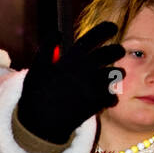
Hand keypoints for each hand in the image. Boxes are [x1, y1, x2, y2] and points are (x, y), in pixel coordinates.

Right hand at [17, 22, 124, 146]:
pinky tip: (107, 98)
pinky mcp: (95, 103)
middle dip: (117, 50)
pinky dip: (111, 98)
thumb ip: (46, 49)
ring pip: (114, 74)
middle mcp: (85, 69)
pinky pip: (111, 97)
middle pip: (111, 53)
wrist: (39, 124)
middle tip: (118, 51)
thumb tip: (57, 33)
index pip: (93, 36)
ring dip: (116, 74)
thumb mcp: (36, 69)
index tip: (112, 27)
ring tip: (112, 76)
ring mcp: (92, 86)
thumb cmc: (35, 95)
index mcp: (71, 58)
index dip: (105, 29)